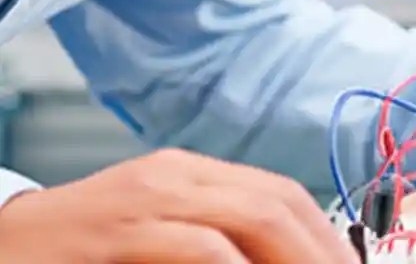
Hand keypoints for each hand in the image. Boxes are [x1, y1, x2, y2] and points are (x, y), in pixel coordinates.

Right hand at [0, 148, 356, 263]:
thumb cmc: (75, 255)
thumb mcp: (154, 241)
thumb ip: (211, 245)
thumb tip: (278, 261)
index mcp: (189, 175)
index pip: (280, 193)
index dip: (324, 234)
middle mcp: (175, 176)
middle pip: (278, 201)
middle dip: (322, 248)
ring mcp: (147, 198)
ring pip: (251, 216)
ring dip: (296, 258)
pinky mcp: (118, 230)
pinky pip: (199, 247)